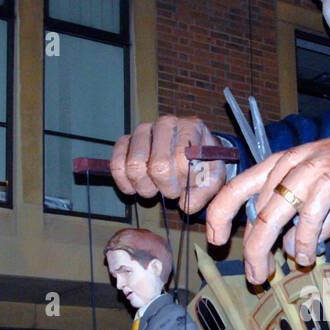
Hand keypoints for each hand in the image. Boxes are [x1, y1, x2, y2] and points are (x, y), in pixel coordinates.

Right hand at [110, 116, 228, 207]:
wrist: (192, 154)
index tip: (188, 185)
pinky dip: (124, 181)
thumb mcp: (214, 177)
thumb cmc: (204, 164)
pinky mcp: (126, 140)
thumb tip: (186, 205)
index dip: (183, 181)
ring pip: (134, 165)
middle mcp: (165, 124)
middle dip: (166, 188)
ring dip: (145, 187)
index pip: (181, 160)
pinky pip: (116, 163)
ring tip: (156, 189)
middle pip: (158, 166)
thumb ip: (205, 191)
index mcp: (190, 128)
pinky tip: (134, 188)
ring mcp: (143, 130)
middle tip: (172, 191)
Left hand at [205, 129, 329, 282]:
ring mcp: (307, 170)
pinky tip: (308, 257)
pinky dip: (304, 242)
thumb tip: (293, 251)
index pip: (236, 187)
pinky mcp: (329, 178)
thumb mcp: (322, 199)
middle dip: (251, 250)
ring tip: (271, 273)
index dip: (219, 215)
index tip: (216, 240)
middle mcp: (287, 164)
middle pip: (254, 213)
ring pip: (271, 217)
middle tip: (255, 276)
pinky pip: (306, 218)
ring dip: (268, 250)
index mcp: (279, 164)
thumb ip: (304, 223)